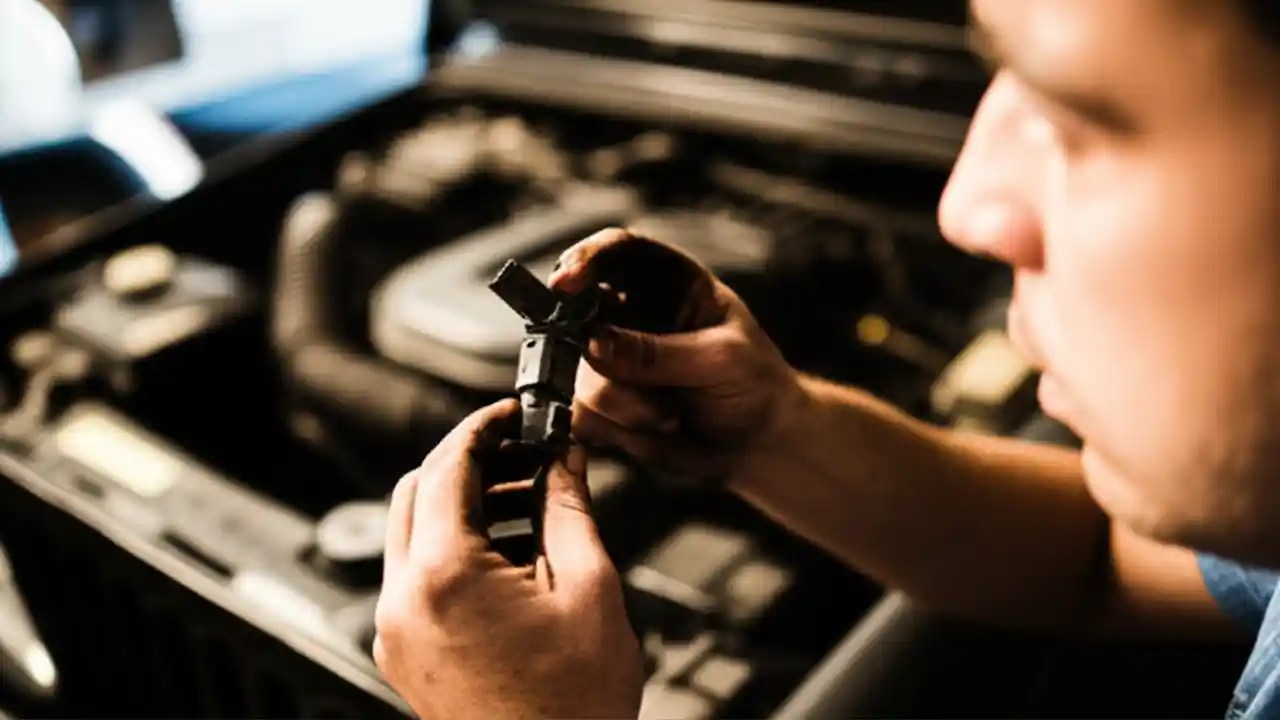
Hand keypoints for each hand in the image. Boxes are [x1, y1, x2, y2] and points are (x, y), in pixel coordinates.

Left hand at [373, 399, 644, 719]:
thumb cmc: (573, 707)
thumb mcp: (588, 586)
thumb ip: (570, 507)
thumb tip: (564, 455)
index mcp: (444, 577)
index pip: (448, 466)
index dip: (484, 427)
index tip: (514, 414)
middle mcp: (403, 601)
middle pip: (419, 492)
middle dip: (471, 462)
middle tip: (524, 452)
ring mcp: (397, 632)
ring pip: (415, 533)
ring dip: (465, 505)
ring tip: (531, 500)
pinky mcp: (406, 653)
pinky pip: (418, 577)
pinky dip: (456, 549)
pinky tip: (513, 551)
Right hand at [550, 228, 804, 483]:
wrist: (759, 443)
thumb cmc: (752, 383)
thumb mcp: (720, 359)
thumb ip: (659, 352)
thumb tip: (595, 344)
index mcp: (666, 282)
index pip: (616, 250)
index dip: (585, 258)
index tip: (565, 283)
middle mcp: (630, 315)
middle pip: (579, 316)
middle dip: (594, 352)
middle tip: (621, 374)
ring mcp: (612, 361)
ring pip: (581, 376)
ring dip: (624, 405)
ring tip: (671, 416)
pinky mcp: (604, 405)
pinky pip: (583, 415)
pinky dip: (617, 430)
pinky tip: (658, 430)